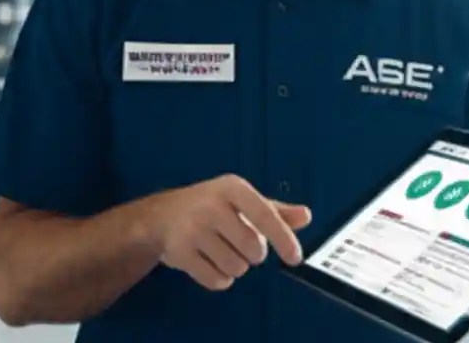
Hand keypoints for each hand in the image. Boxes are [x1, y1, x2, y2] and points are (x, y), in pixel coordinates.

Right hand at [146, 174, 311, 290]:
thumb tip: (306, 216)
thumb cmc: (211, 206)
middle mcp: (211, 205)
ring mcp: (193, 230)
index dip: (284, 239)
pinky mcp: (180, 253)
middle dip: (253, 254)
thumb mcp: (242, 201)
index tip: (296, 258)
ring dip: (236, 266)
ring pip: (237, 267)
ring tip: (221, 249)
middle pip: (254, 249)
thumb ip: (274, 210)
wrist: (161, 216)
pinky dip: (220, 278)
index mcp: (232, 188)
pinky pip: (217, 280)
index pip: (265, 215)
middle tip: (239, 242)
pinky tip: (210, 262)